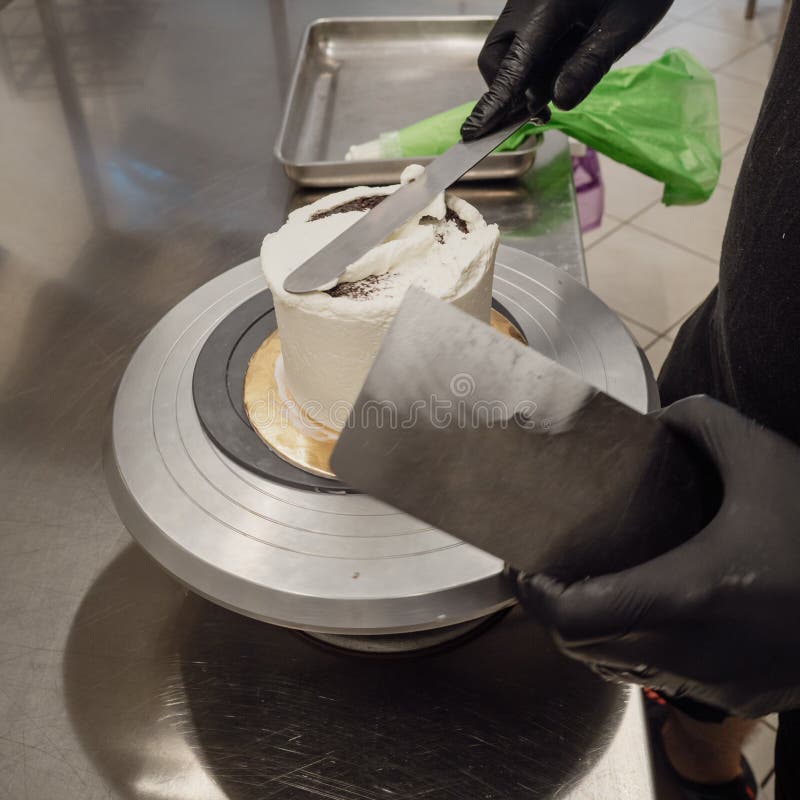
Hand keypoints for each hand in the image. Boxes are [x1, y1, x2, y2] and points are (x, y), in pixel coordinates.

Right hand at [461, 0, 672, 139]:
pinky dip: (528, 64)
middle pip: (495, 58)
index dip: (497, 101)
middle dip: (506, 90)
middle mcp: (527, 2)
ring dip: (518, 79)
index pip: (514, 64)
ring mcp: (525, 1)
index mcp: (549, 6)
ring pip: (502, 51)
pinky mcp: (532, 4)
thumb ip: (591, 64)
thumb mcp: (625, 26)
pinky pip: (518, 41)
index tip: (477, 131)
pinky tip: (555, 70)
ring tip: (551, 93)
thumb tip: (560, 102)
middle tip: (539, 112)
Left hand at [516, 395, 799, 717]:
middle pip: (583, 649)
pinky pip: (661, 679)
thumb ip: (701, 424)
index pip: (574, 617)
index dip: (535, 596)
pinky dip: (636, 650)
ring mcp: (717, 682)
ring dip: (593, 634)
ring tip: (594, 587)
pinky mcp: (741, 695)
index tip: (527, 567)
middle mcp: (692, 650)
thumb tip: (660, 420)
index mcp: (688, 593)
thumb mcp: (765, 458)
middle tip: (552, 572)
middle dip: (556, 613)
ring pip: (618, 670)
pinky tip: (652, 612)